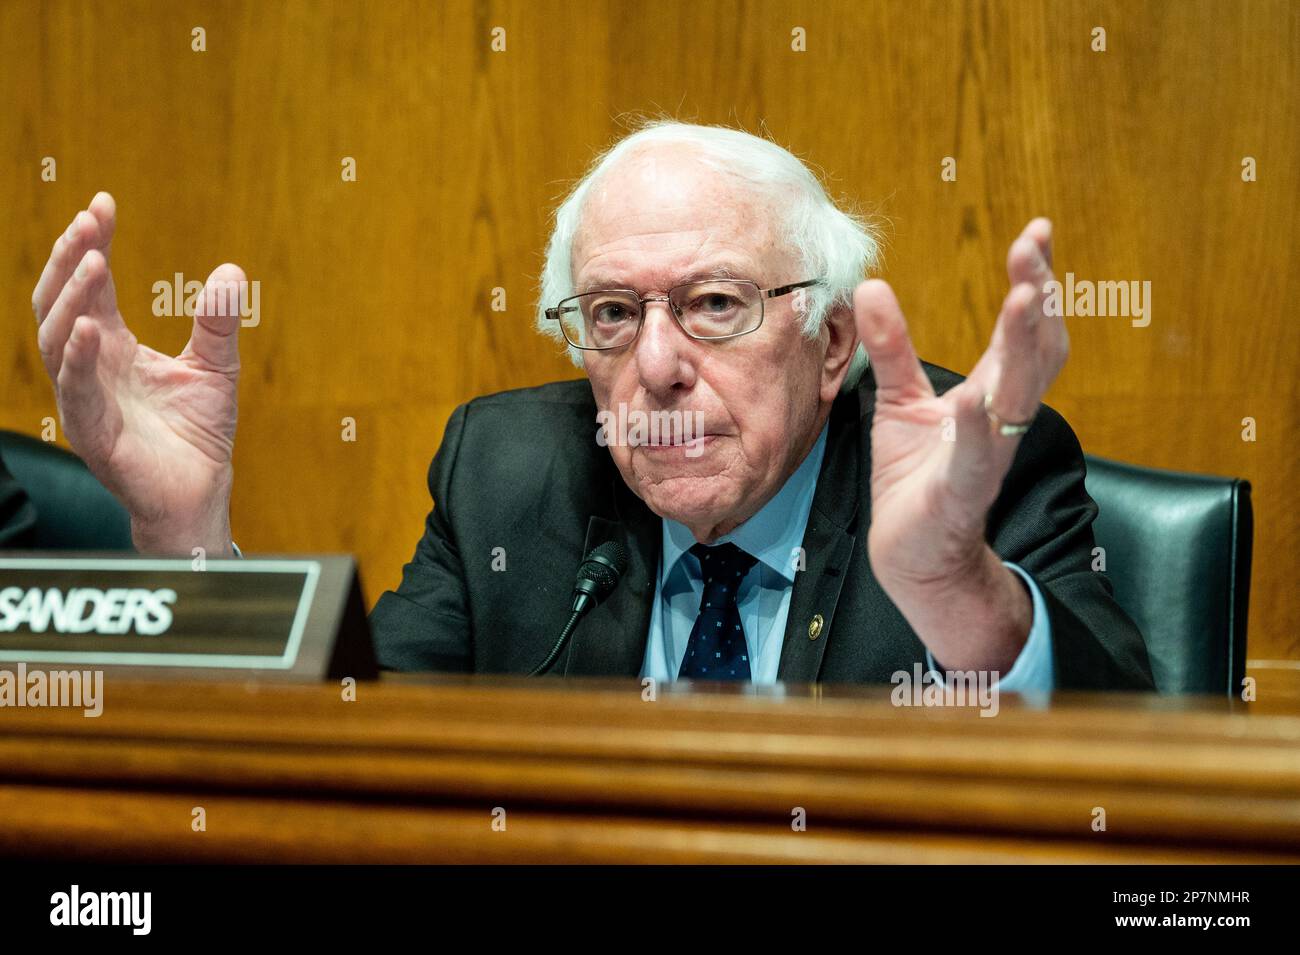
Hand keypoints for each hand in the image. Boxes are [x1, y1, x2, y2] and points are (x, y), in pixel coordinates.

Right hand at [32, 192, 244, 555]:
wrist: (200, 491)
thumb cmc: (197, 432)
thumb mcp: (216, 367)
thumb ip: (218, 322)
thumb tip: (232, 270)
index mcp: (112, 347)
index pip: (91, 287)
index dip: (91, 244)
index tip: (103, 203)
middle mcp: (90, 367)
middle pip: (61, 303)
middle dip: (71, 260)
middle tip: (89, 221)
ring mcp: (85, 399)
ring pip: (56, 340)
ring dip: (71, 298)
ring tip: (94, 260)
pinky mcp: (92, 434)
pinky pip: (75, 392)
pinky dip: (78, 360)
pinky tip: (90, 328)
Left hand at [852, 218, 1065, 671]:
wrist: (911, 555)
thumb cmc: (914, 478)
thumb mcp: (898, 401)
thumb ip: (891, 346)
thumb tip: (872, 284)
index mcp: (990, 394)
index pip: (1024, 329)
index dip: (1034, 282)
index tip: (1036, 233)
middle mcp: (1000, 419)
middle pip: (1034, 350)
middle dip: (1037, 298)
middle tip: (1033, 249)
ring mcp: (988, 454)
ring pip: (1018, 395)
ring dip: (1023, 347)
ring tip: (1026, 298)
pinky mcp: (964, 491)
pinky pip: (979, 457)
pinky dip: (979, 429)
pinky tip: (975, 402)